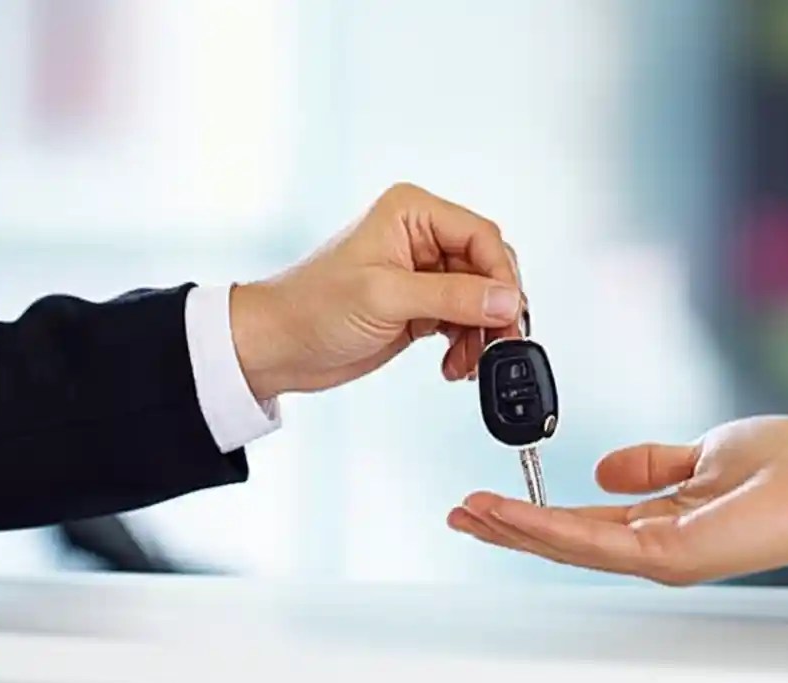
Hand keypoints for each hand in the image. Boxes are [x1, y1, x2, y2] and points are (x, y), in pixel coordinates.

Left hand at [230, 183, 523, 396]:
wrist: (278, 347)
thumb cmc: (311, 307)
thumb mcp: (387, 297)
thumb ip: (453, 297)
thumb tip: (507, 300)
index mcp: (412, 213)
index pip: (481, 236)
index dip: (502, 276)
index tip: (509, 313)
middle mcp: (422, 237)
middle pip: (488, 268)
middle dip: (496, 309)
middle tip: (499, 343)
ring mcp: (423, 274)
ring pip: (481, 299)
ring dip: (482, 333)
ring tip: (469, 362)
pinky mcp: (420, 306)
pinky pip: (464, 321)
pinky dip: (467, 345)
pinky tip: (455, 365)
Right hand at [448, 415, 787, 589]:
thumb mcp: (702, 451)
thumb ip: (652, 463)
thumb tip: (605, 469)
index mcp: (661, 521)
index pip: (583, 522)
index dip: (535, 513)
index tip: (492, 499)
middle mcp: (653, 547)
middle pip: (564, 541)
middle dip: (509, 529)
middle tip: (459, 515)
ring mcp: (658, 557)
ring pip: (568, 546)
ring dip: (513, 530)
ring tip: (468, 514)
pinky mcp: (666, 557)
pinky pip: (591, 543)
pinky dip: (544, 529)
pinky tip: (509, 516)